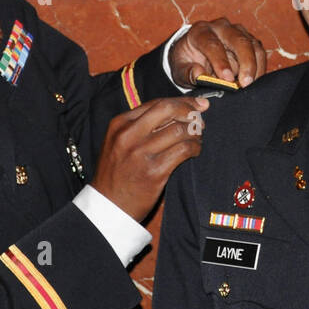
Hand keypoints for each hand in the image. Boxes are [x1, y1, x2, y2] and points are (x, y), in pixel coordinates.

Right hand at [92, 97, 208, 221]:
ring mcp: (141, 153)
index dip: (182, 102)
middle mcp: (128, 135)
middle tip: (200, 119)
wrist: (108, 205)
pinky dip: (194, 148)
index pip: (157, 103)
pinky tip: (195, 151)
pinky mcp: (154, 172)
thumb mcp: (118, 142)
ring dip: (194, 133)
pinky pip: (183, 151)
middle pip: (168, 110)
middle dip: (189, 111)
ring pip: (179, 130)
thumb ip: (141, 125)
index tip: (197, 105)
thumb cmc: (117, 172)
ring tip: (197, 138)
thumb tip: (177, 109)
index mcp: (120, 124)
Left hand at [168, 18, 267, 87]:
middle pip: (239, 41)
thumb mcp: (180, 69)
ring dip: (255, 67)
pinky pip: (259, 52)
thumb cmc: (187, 61)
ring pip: (253, 45)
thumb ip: (188, 72)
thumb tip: (200, 75)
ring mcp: (237, 31)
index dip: (221, 62)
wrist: (194, 54)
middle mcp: (220, 27)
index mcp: (200, 31)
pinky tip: (254, 81)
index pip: (213, 44)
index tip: (226, 79)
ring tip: (250, 85)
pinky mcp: (249, 39)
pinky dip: (259, 68)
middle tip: (245, 83)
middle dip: (246, 63)